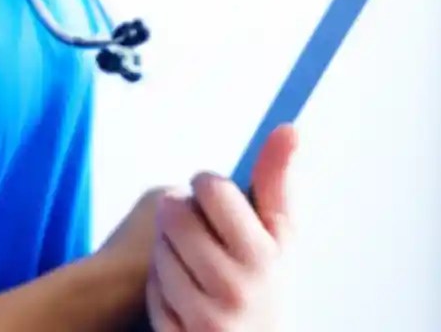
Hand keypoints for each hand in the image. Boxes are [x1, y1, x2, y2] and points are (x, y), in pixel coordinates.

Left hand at [146, 125, 297, 330]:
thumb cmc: (266, 279)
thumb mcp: (281, 235)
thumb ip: (278, 182)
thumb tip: (289, 127)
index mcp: (265, 254)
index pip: (213, 189)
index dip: (206, 185)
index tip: (212, 195)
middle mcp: (237, 287)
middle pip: (174, 212)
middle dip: (180, 212)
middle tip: (198, 227)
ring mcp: (207, 317)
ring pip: (159, 249)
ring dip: (168, 249)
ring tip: (195, 264)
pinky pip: (151, 287)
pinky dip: (161, 285)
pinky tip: (185, 293)